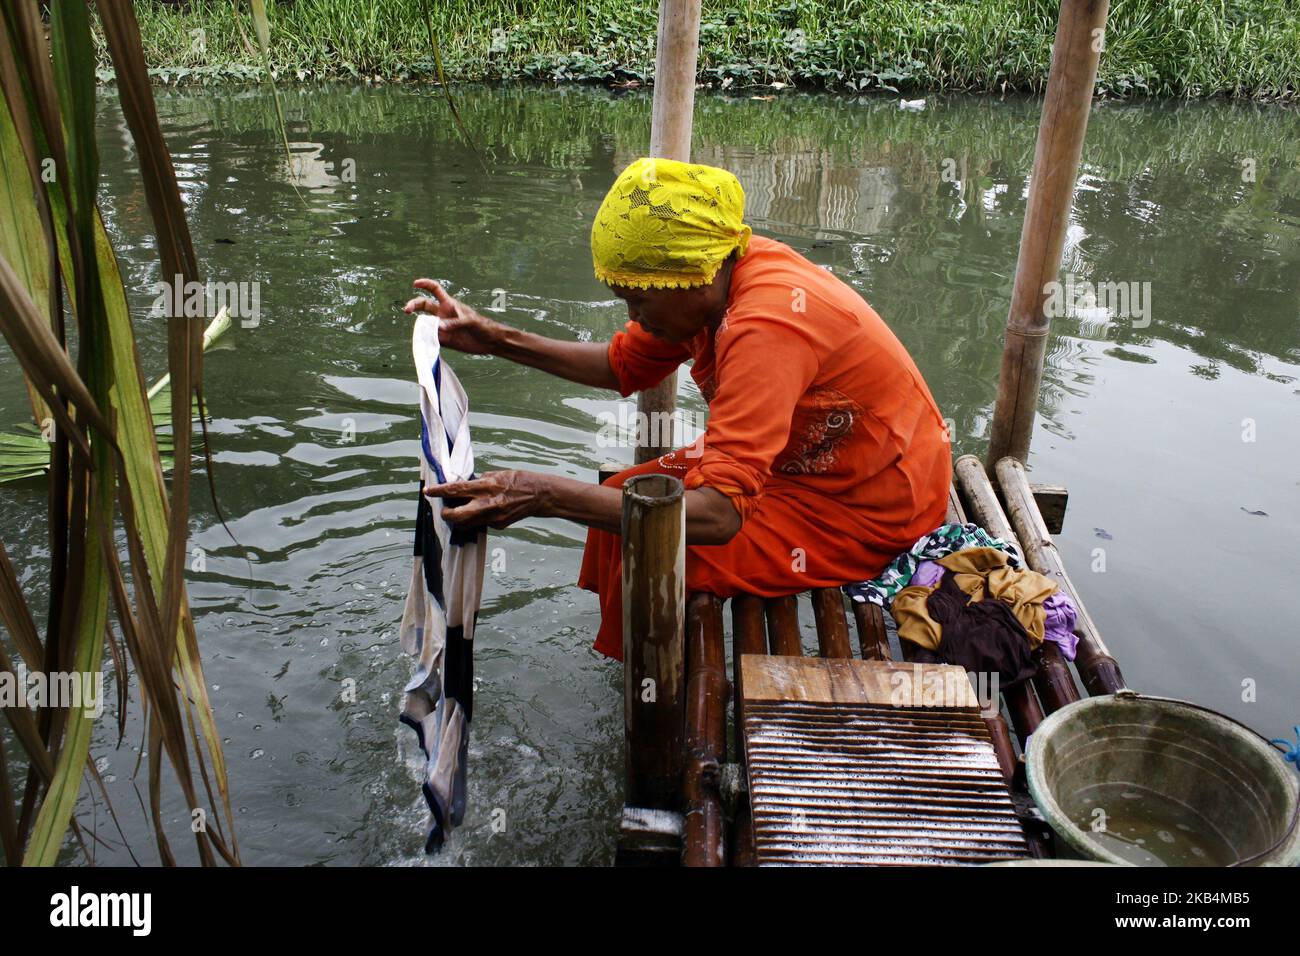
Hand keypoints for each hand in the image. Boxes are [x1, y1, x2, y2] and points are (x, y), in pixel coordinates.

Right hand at [403, 279, 505, 355]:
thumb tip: (439, 327)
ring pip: (424, 323)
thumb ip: (455, 323)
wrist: (489, 341)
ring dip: (420, 326)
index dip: (425, 284)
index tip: (415, 283)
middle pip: (424, 306)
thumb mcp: (470, 321)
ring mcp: (442, 327)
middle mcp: (442, 314)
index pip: (435, 290)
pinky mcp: (443, 340)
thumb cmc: (482, 325)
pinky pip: (430, 338)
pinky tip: (425, 342)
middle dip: (413, 305)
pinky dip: (425, 340)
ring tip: (423, 331)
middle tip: (406, 309)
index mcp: (449, 304)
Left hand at [424, 470, 552, 528]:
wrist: (540, 495)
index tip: (427, 491)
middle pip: (456, 516)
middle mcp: (488, 504)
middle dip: (446, 514)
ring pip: (466, 524)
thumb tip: (465, 485)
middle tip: (443, 510)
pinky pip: (481, 524)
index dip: (439, 491)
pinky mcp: (499, 525)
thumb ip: (480, 481)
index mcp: (487, 486)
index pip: (456, 489)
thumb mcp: (498, 474)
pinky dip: (478, 519)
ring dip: (459, 519)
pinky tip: (484, 512)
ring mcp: (493, 517)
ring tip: (460, 511)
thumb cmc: (520, 480)